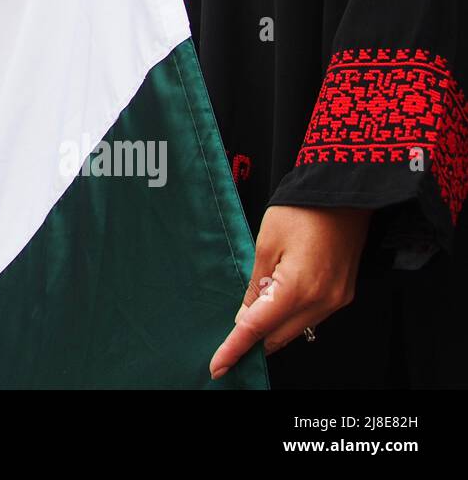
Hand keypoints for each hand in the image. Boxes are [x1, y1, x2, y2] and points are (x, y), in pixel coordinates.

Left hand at [209, 205, 372, 378]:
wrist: (342, 194)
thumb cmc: (300, 211)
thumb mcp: (266, 244)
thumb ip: (255, 285)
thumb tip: (245, 317)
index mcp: (297, 289)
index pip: (258, 328)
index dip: (235, 349)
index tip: (217, 367)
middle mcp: (321, 302)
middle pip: (278, 336)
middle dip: (252, 343)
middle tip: (227, 345)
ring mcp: (336, 301)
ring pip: (296, 330)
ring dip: (271, 329)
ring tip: (248, 318)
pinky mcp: (343, 295)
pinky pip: (310, 317)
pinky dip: (289, 317)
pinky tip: (273, 305)